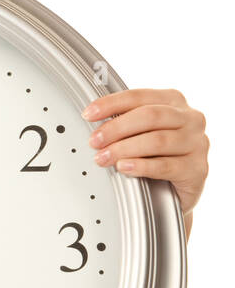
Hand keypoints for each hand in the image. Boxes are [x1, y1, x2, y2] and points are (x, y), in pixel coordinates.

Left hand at [83, 88, 208, 227]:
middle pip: (149, 116)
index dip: (111, 104)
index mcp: (174, 101)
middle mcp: (190, 118)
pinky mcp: (198, 169)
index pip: (139, 96)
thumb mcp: (143, 132)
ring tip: (104, 157)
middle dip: (116, 128)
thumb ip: (126, 122)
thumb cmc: (158, 155)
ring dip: (124, 149)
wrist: (178, 191)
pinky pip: (165, 166)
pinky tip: (124, 167)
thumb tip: (93, 122)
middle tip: (95, 141)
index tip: (89, 114)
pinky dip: (141, 166)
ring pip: (157, 140)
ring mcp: (198, 143)